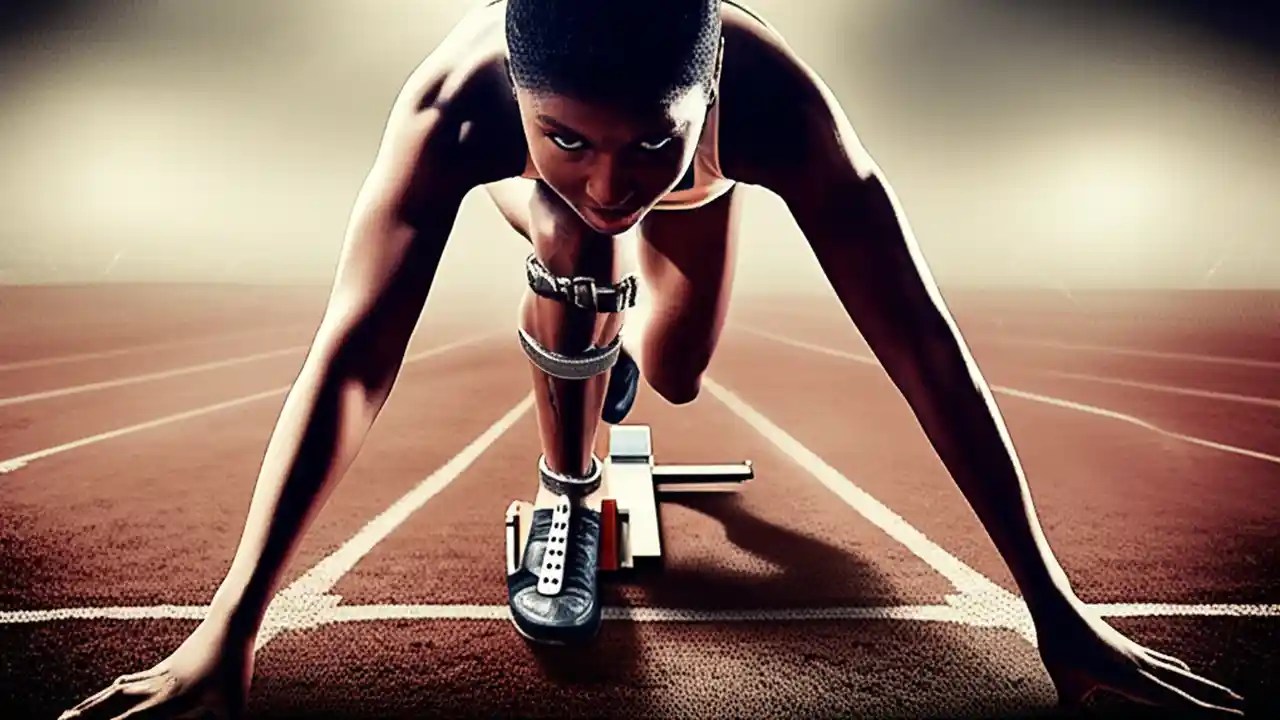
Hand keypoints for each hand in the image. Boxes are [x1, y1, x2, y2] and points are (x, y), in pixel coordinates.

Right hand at [58, 620, 253, 719]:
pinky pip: (132, 681)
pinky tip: (110, 690)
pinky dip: (114, 689)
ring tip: (67, 715)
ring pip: (115, 692)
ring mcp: (157, 676)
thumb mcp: (234, 707)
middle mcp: (155, 689)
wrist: (231, 624)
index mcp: (169, 701)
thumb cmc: (236, 668)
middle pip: (112, 706)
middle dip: (84, 717)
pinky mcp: (164, 667)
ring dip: (90, 704)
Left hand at [1035, 602, 1244, 715]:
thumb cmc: (1058, 647)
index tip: (1228, 716)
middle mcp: (1139, 666)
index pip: (1173, 699)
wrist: (1057, 609)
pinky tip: (1184, 669)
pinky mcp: (1128, 647)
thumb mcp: (1064, 683)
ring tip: (1225, 692)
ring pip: (1176, 672)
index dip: (1202, 709)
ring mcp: (1136, 655)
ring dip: (1201, 683)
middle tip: (1241, 706)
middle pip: (1184, 684)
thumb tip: (1065, 717)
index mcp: (1129, 679)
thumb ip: (1071, 707)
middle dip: (1213, 697)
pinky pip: (1160, 660)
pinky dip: (1177, 668)